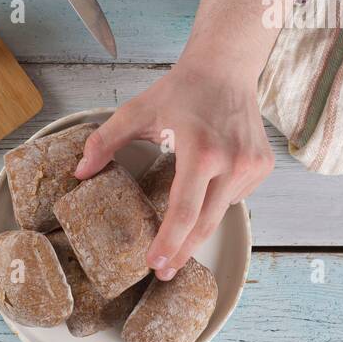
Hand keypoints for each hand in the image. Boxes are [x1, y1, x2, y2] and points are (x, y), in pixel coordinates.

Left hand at [74, 0, 280, 279]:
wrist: (226, 69)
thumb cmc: (181, 90)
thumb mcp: (136, 111)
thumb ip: (104, 141)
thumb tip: (79, 174)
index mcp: (201, 152)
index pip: (184, 210)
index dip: (169, 242)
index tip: (155, 265)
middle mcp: (232, 163)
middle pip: (205, 223)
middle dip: (182, 251)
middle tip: (163, 272)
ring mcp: (252, 167)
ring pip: (220, 212)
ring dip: (198, 223)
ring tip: (178, 232)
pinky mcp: (263, 167)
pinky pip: (234, 198)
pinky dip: (216, 200)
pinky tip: (205, 185)